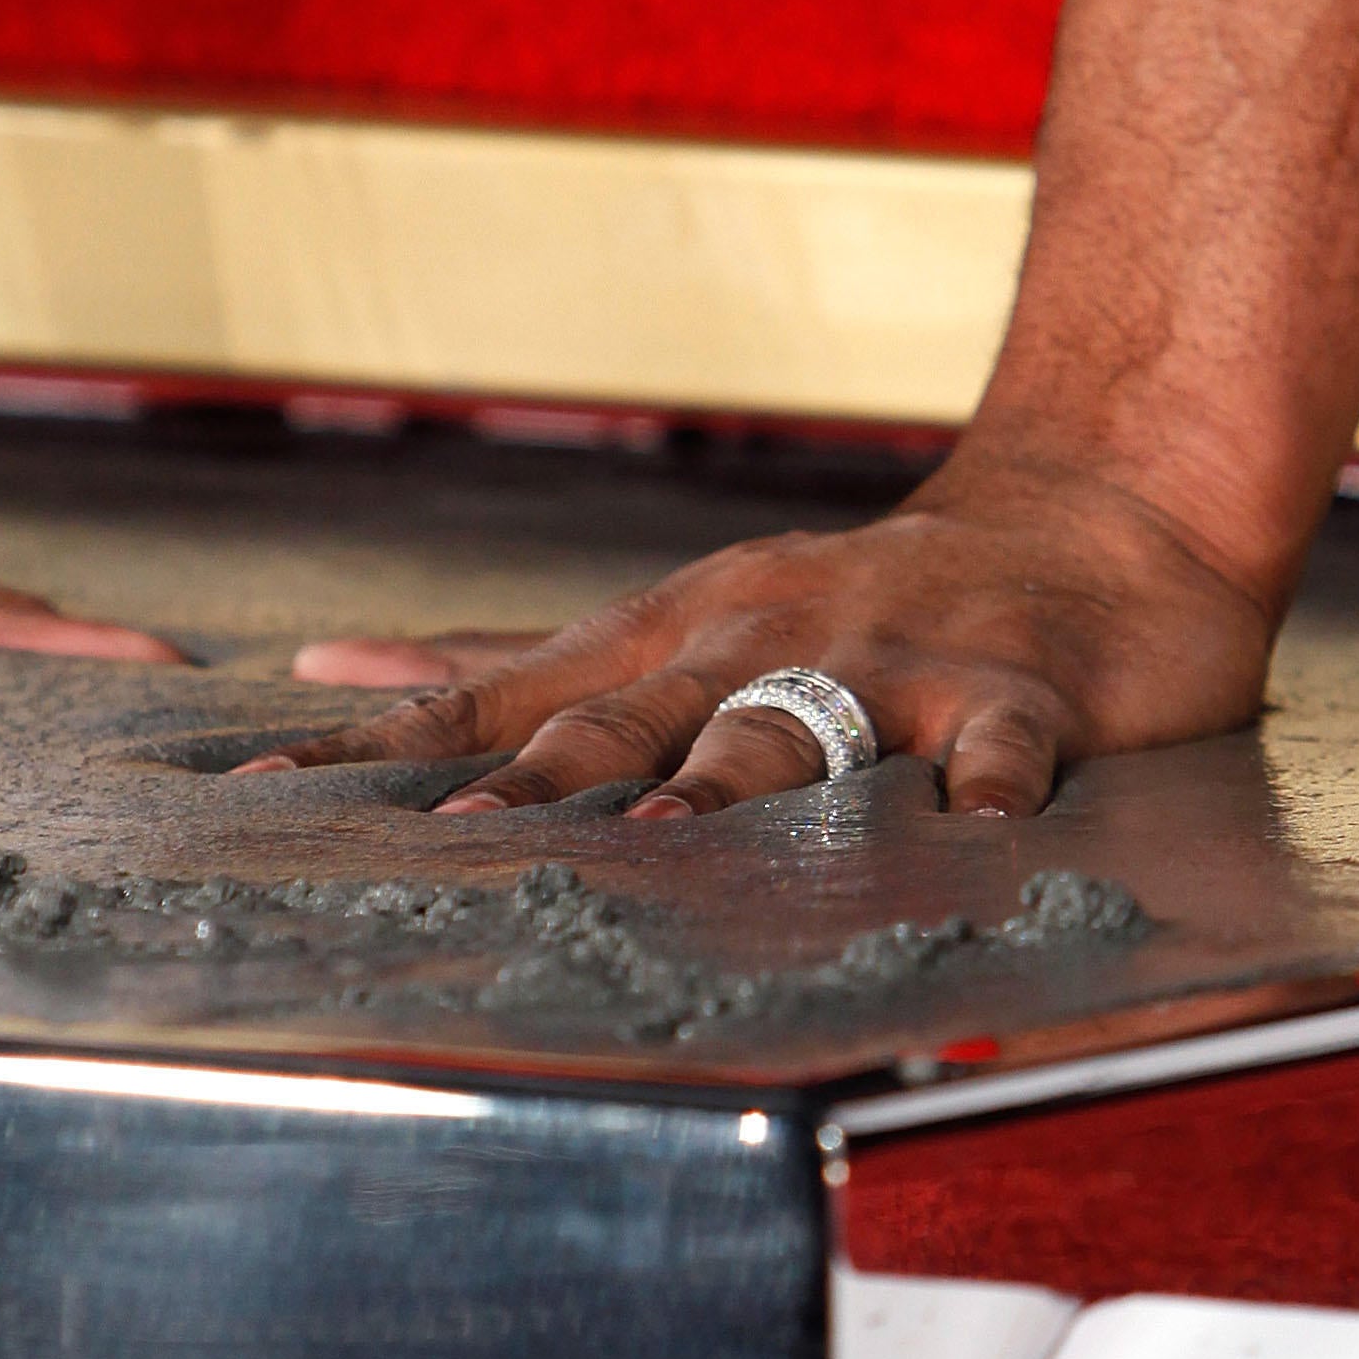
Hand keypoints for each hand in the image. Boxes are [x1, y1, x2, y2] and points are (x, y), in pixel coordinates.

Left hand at [254, 456, 1268, 817]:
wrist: (1083, 518)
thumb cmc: (854, 599)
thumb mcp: (674, 614)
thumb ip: (521, 663)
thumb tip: (349, 669)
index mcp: (668, 635)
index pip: (499, 697)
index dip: (390, 746)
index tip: (274, 792)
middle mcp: (755, 643)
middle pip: (626, 717)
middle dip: (536, 781)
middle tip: (454, 837)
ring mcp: (884, 668)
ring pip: (789, 727)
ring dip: (720, 783)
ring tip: (666, 840)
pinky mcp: (1015, 696)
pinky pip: (996, 747)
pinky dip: (982, 788)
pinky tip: (973, 827)